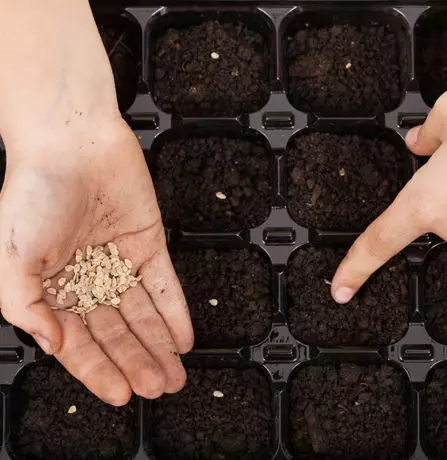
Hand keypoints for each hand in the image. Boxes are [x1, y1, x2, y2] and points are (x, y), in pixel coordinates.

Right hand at [0, 118, 193, 404]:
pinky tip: (183, 337)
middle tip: (157, 388)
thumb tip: (51, 345)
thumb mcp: (11, 256)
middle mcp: (86, 279)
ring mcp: (119, 262)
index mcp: (51, 288)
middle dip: (136, 362)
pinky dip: (174, 311)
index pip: (79, 341)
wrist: (71, 140)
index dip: (99, 370)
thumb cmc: (33, 191)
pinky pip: (164, 284)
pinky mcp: (148, 243)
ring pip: (142, 314)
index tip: (120, 394)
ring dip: (158, 345)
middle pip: (116, 332)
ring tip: (174, 373)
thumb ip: (24, 305)